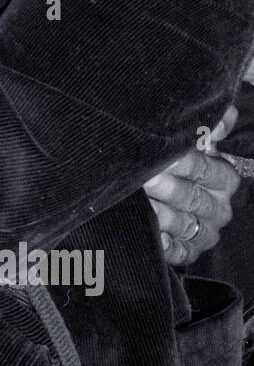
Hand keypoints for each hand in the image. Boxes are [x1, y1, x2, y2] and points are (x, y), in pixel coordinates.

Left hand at [144, 105, 240, 266]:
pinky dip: (164, 243)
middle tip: (144, 177)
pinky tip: (150, 232)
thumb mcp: (190, 141)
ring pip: (184, 225)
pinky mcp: (187, 252)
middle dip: (168, 187)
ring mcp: (204, 233)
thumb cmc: (174, 159)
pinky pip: (178, 252)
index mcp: (224, 179)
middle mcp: (219, 209)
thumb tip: (223, 114)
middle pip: (194, 198)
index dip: (186, 163)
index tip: (164, 156)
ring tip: (141, 200)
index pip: (208, 170)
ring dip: (160, 213)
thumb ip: (206, 127)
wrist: (157, 188)